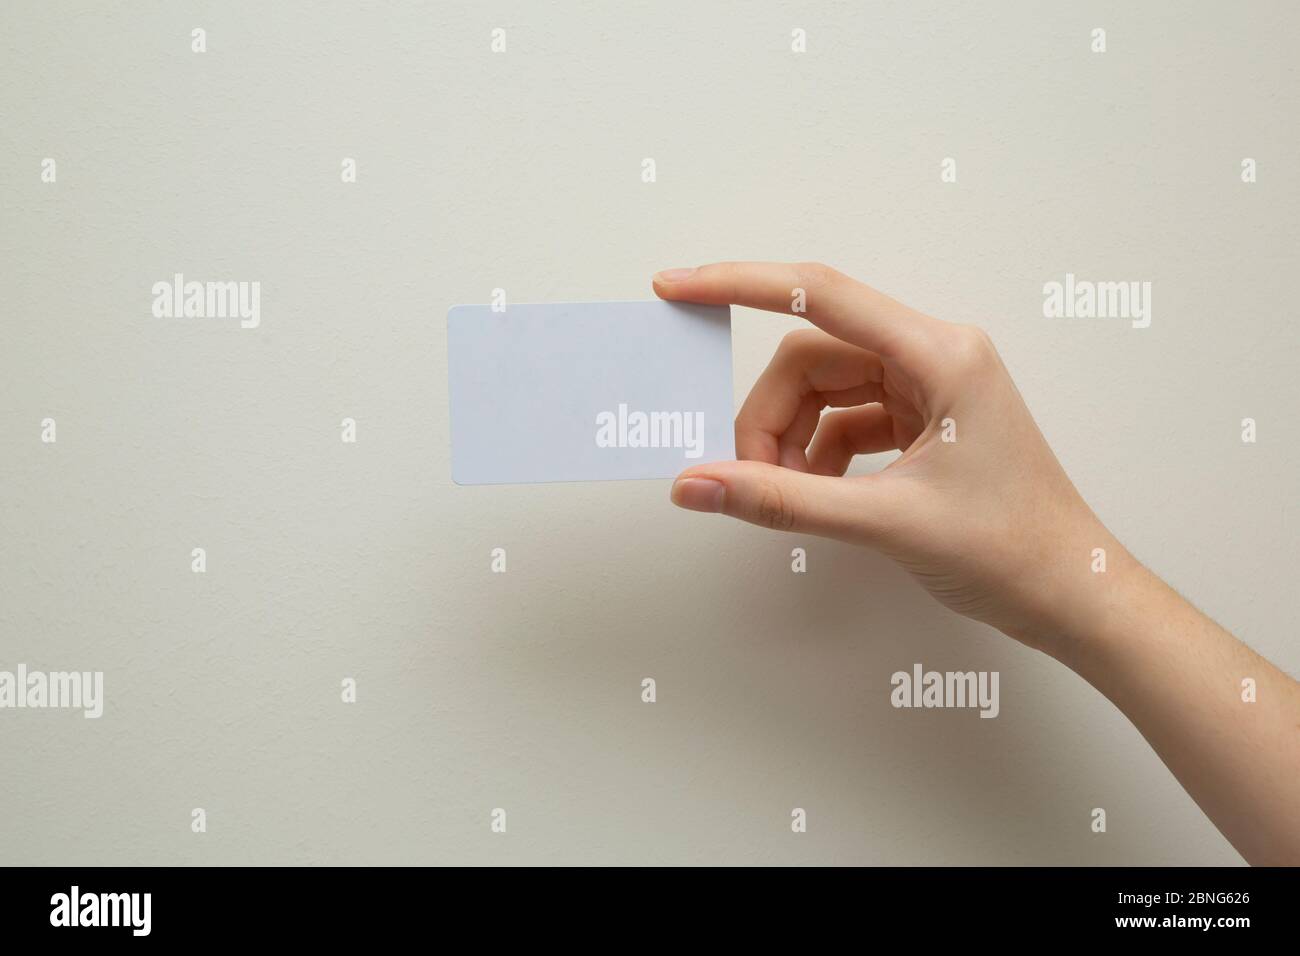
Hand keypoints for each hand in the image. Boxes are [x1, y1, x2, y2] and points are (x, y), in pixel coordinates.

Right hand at [654, 261, 1119, 651]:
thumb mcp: (883, 522)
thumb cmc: (1011, 550)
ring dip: (791, 439)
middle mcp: (935, 355)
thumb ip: (781, 500)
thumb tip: (698, 485)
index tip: (677, 288)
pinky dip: (818, 455)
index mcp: (940, 353)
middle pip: (812, 357)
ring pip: (825, 389)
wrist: (1071, 595)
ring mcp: (930, 386)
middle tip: (748, 479)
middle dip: (769, 416)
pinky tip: (816, 495)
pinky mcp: (925, 419)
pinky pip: (848, 418)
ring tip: (788, 495)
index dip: (737, 285)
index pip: (816, 294)